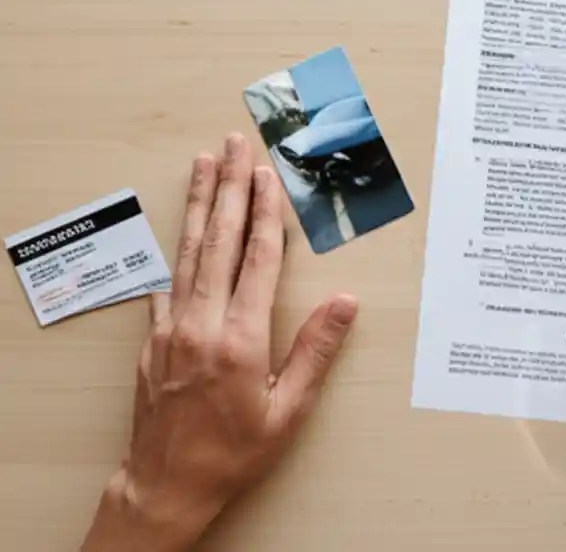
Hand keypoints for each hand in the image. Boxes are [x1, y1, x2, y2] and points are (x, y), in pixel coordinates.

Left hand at [82, 134, 358, 551]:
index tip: (266, 176)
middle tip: (233, 146)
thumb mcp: (289, 410)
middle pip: (219, 241)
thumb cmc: (233, 453)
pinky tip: (180, 232)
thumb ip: (316, 351)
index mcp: (240, 338)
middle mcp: (202, 324)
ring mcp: (172, 329)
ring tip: (204, 166)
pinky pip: (167, 284)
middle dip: (230, 189)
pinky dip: (176, 252)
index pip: (257, 259)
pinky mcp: (153, 340)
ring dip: (201, 205)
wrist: (167, 485)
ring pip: (188, 253)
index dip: (265, 213)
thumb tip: (345, 301)